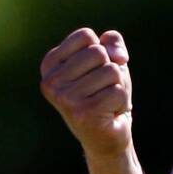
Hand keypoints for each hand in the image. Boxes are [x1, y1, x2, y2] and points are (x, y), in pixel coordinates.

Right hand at [39, 27, 133, 157]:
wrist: (105, 137)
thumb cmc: (105, 94)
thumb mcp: (108, 62)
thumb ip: (112, 44)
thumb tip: (118, 56)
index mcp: (50, 64)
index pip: (85, 36)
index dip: (101, 51)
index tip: (94, 72)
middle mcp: (50, 81)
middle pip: (99, 52)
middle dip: (111, 70)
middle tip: (103, 90)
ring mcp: (64, 98)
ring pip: (111, 71)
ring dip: (118, 87)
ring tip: (106, 102)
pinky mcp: (82, 113)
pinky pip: (118, 91)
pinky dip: (122, 102)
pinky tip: (110, 113)